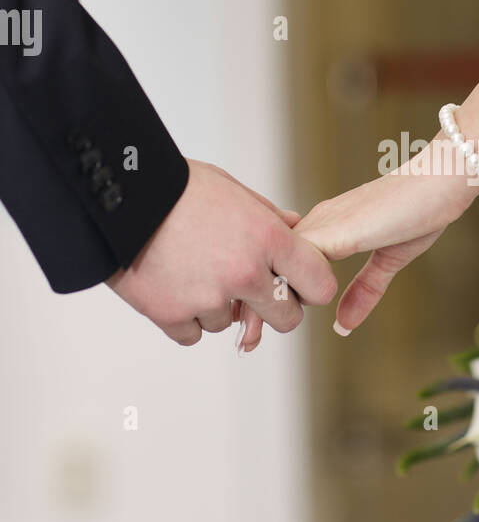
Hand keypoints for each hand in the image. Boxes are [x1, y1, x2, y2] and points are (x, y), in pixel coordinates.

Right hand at [108, 159, 336, 345]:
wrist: (116, 196)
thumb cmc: (176, 187)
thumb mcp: (232, 189)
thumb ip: (269, 215)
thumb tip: (297, 227)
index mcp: (267, 238)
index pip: (318, 284)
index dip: (311, 286)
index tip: (298, 284)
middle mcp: (244, 273)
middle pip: (286, 319)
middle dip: (275, 309)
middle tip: (254, 292)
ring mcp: (208, 299)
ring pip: (230, 323)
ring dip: (218, 306)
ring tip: (192, 270)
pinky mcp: (171, 315)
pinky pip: (193, 334)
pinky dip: (184, 317)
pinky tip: (172, 286)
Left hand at [235, 138, 478, 346]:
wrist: (443, 178)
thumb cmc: (422, 209)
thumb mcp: (390, 259)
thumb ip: (365, 290)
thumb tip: (343, 326)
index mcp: (325, 228)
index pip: (283, 264)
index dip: (268, 292)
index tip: (256, 326)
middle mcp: (316, 222)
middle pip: (269, 265)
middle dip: (254, 302)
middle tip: (246, 340)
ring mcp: (324, 224)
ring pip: (277, 264)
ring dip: (262, 300)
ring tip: (252, 335)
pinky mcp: (338, 231)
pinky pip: (299, 263)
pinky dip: (285, 287)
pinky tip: (281, 312)